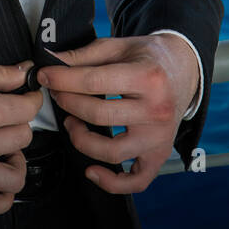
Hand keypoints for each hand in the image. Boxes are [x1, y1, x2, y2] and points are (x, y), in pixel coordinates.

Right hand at [0, 55, 42, 216]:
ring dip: (17, 161)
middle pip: (23, 138)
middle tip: (7, 116)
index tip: (26, 95)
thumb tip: (24, 73)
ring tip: (5, 149)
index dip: (30, 98)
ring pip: (14, 176)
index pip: (27, 109)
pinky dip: (3, 200)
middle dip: (19, 123)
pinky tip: (1, 185)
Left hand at [38, 34, 198, 193]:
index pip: (94, 82)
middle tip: (56, 94)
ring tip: (71, 122)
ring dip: (81, 140)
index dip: (63, 80)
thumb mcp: (119, 45)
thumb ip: (85, 54)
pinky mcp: (160, 154)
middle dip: (68, 103)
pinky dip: (112, 183)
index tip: (45, 77)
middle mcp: (156, 110)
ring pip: (113, 152)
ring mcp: (160, 137)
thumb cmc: (148, 57)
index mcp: (147, 77)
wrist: (184, 70)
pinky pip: (137, 180)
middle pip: (99, 115)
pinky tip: (91, 171)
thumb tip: (52, 62)